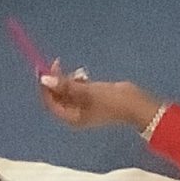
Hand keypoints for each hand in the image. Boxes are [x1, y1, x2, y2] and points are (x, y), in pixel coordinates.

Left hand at [39, 68, 160, 134]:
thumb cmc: (112, 101)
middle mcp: (74, 113)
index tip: (43, 70)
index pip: (50, 102)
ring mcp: (82, 106)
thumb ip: (65, 85)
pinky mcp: (90, 98)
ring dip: (68, 80)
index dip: (44, 87)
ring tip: (79, 73)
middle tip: (57, 63)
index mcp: (71, 117)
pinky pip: (76, 89)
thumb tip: (44, 79)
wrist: (136, 104)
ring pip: (66, 91)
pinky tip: (84, 75)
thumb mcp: (87, 92)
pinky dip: (77, 81)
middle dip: (56, 81)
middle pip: (57, 96)